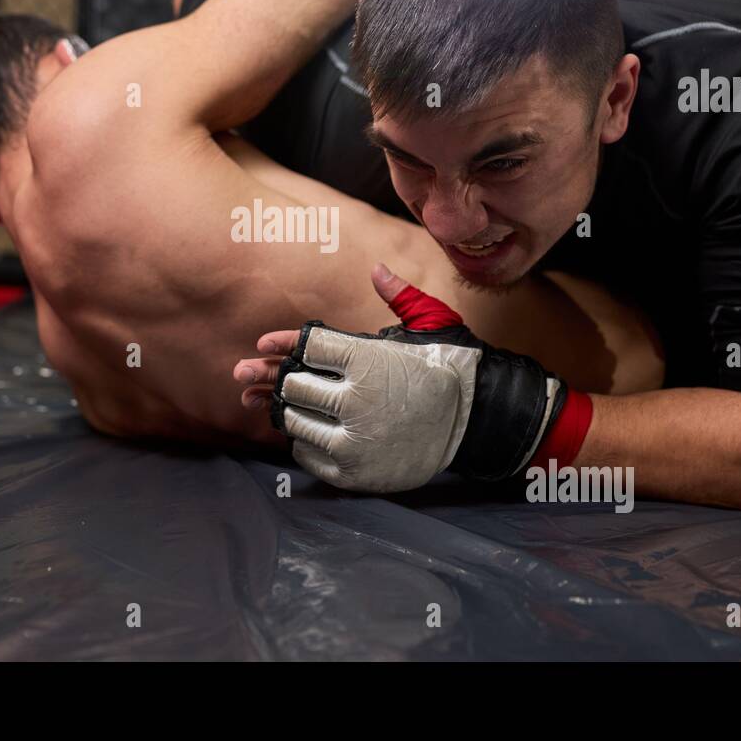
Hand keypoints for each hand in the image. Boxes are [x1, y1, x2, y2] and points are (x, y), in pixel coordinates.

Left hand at [233, 264, 567, 492]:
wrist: (478, 423)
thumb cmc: (449, 368)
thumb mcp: (431, 322)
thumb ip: (400, 296)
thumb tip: (377, 268)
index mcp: (368, 360)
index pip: (307, 346)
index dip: (284, 343)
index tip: (263, 345)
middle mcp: (356, 401)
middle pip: (294, 385)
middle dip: (280, 379)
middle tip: (262, 377)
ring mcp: (353, 441)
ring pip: (295, 422)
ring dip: (288, 411)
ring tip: (285, 404)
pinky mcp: (353, 472)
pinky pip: (307, 455)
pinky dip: (302, 442)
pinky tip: (310, 430)